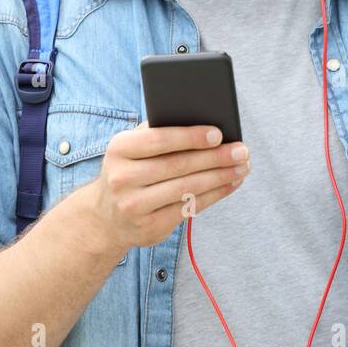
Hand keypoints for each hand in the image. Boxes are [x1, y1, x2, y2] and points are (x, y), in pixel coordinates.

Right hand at [84, 122, 248, 251]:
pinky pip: (188, 208)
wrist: (104, 218)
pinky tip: (229, 185)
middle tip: (242, 151)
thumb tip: (202, 120)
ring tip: (241, 167)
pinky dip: (213, 195)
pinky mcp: (149, 227)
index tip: (219, 134)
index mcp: (119, 149)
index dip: (191, 137)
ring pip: (186, 188)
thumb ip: (157, 133)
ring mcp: (134, 205)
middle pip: (178, 165)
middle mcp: (123, 178)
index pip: (159, 140)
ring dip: (220, 177)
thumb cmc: (129, 171)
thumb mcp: (131, 149)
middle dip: (215, 157)